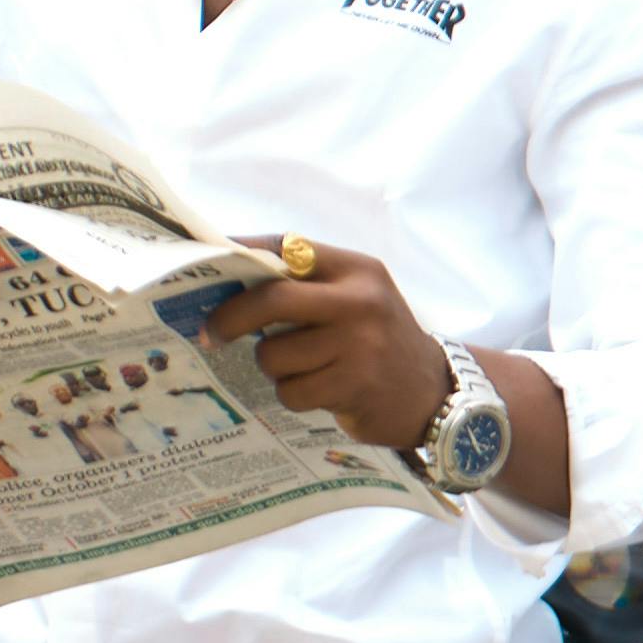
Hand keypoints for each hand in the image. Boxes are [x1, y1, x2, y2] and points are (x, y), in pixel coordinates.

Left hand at [207, 238, 455, 454]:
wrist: (435, 392)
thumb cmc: (380, 340)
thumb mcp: (359, 296)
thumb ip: (309, 282)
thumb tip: (231, 268)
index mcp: (357, 269)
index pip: (285, 248)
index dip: (239, 255)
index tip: (207, 270)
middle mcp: (361, 300)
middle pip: (271, 298)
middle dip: (231, 317)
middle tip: (211, 333)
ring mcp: (359, 344)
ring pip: (275, 353)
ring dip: (275, 367)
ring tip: (303, 369)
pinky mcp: (354, 385)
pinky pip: (291, 390)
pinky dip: (294, 394)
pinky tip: (320, 391)